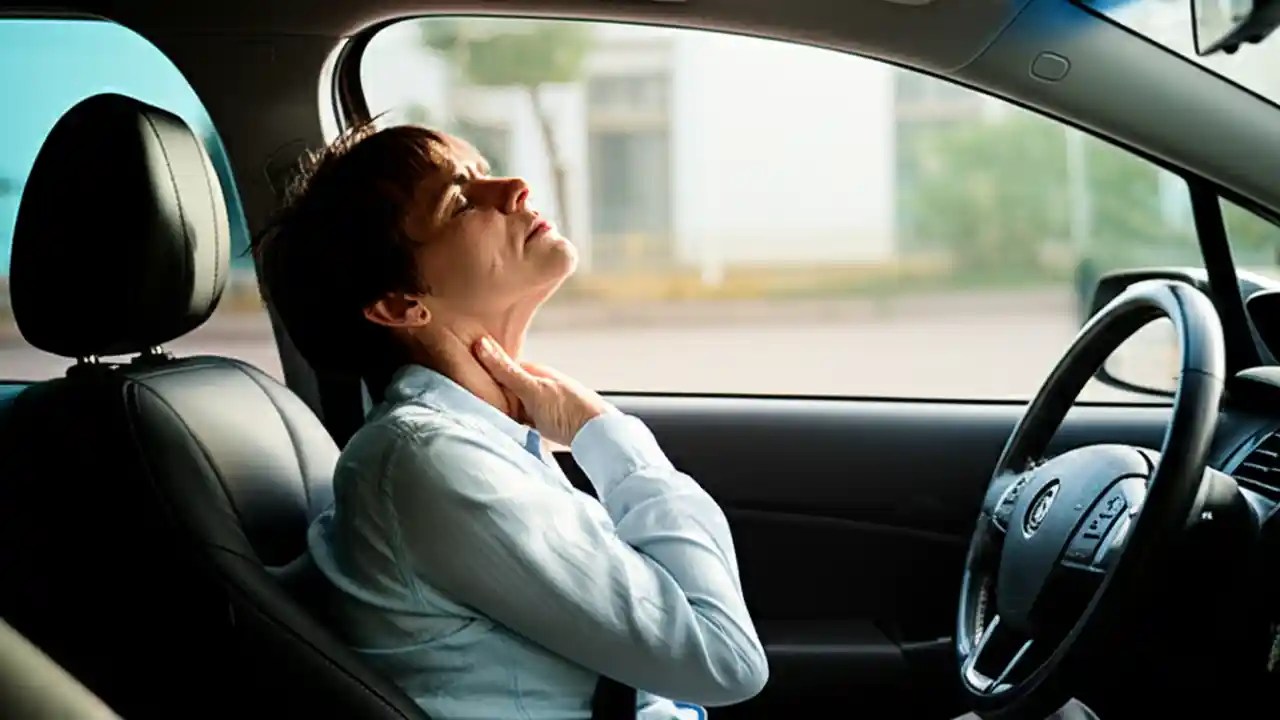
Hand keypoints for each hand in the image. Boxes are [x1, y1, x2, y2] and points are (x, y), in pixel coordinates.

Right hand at [474, 337, 611, 445]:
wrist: (598, 436)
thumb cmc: (569, 410)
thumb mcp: (532, 389)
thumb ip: (506, 371)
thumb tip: (481, 343)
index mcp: (533, 371)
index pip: (498, 368)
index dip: (480, 374)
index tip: (462, 381)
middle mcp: (536, 384)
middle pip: (503, 388)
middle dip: (490, 394)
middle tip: (471, 405)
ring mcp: (539, 403)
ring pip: (510, 405)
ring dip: (500, 411)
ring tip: (484, 418)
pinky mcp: (543, 421)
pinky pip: (519, 420)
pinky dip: (511, 423)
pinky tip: (504, 429)